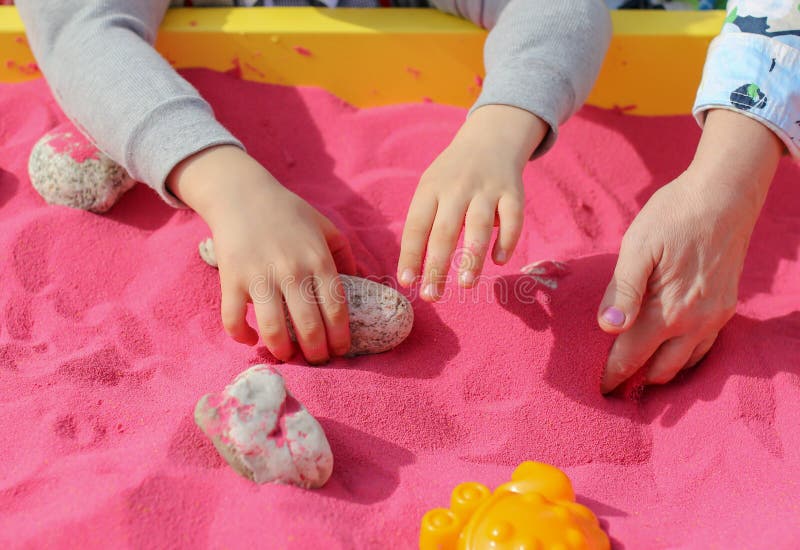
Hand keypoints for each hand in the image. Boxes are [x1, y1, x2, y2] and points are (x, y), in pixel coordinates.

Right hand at [167, 146, 355, 363]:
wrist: (242, 195)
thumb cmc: (289, 213)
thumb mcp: (325, 226)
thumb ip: (345, 254)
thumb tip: (361, 281)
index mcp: (318, 260)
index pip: (336, 310)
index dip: (340, 338)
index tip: (341, 351)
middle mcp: (292, 271)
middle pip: (310, 327)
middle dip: (317, 353)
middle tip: (317, 360)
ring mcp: (260, 276)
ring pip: (274, 330)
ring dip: (284, 352)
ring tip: (288, 355)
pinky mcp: (231, 279)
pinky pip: (234, 320)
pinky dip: (242, 336)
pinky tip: (251, 339)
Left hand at [397, 104, 547, 299]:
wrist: (489, 139)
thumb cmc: (452, 176)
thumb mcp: (430, 189)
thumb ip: (423, 223)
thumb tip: (412, 272)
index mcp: (430, 190)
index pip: (416, 226)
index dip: (410, 255)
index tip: (407, 282)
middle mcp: (456, 189)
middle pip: (444, 231)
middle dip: (437, 266)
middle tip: (432, 295)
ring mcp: (486, 190)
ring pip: (478, 225)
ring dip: (472, 256)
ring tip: (465, 284)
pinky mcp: (513, 192)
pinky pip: (512, 219)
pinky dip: (507, 240)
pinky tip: (499, 260)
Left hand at [598, 110, 782, 391]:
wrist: (724, 195)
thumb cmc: (672, 216)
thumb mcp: (637, 246)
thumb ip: (623, 290)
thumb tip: (608, 328)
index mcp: (667, 310)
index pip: (631, 356)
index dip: (611, 375)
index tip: (596, 389)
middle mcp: (694, 322)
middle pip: (659, 369)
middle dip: (634, 382)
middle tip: (611, 389)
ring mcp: (714, 316)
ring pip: (684, 364)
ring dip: (660, 374)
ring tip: (636, 379)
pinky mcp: (726, 307)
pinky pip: (705, 348)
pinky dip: (685, 360)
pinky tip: (670, 355)